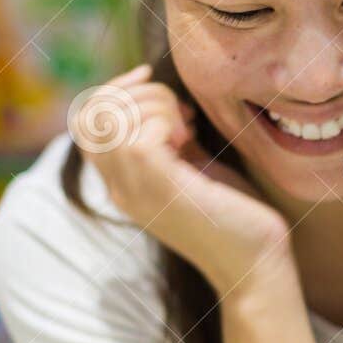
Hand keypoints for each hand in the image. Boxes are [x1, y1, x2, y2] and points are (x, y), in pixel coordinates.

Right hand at [74, 65, 291, 293]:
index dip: (112, 89)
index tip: (151, 78)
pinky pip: (140, 137)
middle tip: (182, 111)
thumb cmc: (235, 212)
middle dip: (137, 92)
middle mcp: (120, 189)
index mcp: (123, 182)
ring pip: (113, 121)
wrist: (257, 264)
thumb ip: (170, 137)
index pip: (85, 122)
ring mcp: (137, 192)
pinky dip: (166, 121)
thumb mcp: (193, 165)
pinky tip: (191, 138)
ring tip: (189, 126)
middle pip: (92, 116)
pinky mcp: (163, 191)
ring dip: (155, 105)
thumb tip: (160, 96)